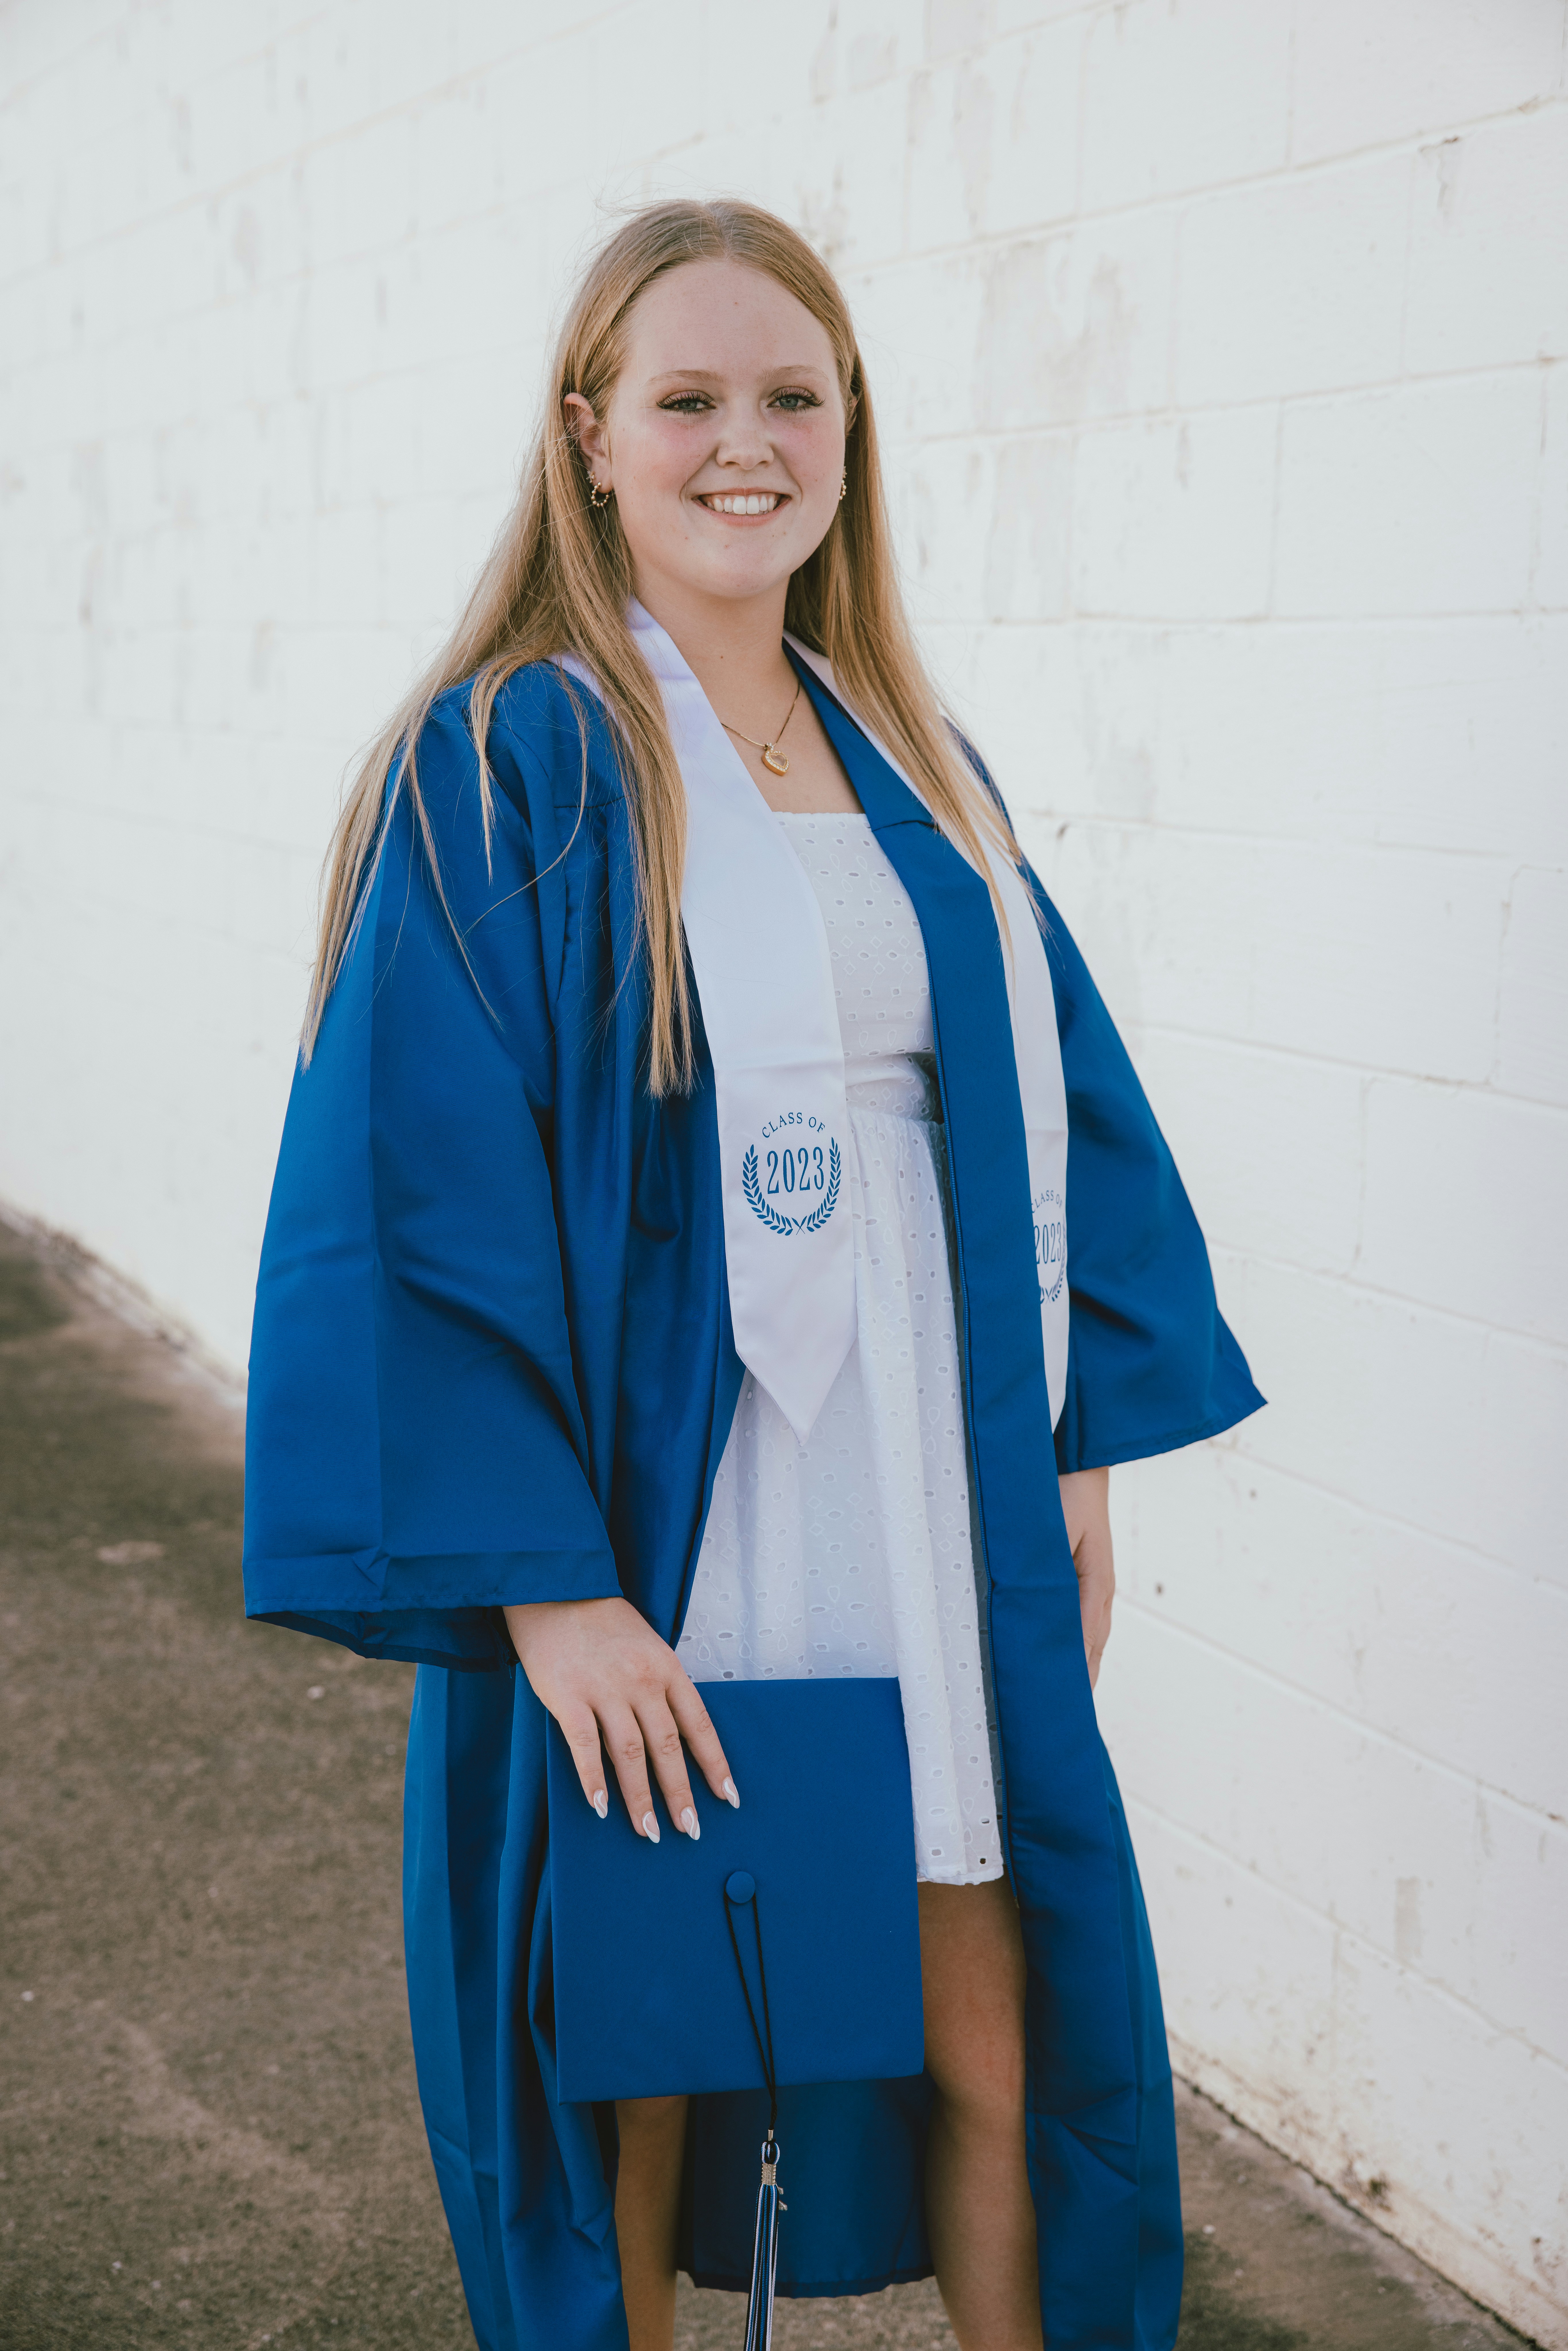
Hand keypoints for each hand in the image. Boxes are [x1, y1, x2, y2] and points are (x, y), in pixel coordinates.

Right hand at [504, 1596, 737, 1842]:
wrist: (556, 1590)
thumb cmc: (603, 1622)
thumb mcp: (646, 1646)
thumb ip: (659, 1687)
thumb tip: (671, 1738)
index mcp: (666, 1668)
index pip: (698, 1725)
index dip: (715, 1764)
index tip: (729, 1797)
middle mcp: (642, 1681)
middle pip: (668, 1747)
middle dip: (680, 1793)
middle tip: (690, 1829)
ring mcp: (605, 1689)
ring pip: (631, 1754)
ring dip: (641, 1797)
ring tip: (649, 1830)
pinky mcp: (568, 1697)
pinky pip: (585, 1747)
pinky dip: (594, 1780)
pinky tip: (601, 1807)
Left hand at [1058, 1467, 1113, 1688]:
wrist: (1081, 1467)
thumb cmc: (1065, 1496)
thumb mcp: (1057, 1536)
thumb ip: (1054, 1579)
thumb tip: (1049, 1619)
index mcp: (1095, 1587)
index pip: (1084, 1645)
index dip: (1075, 1676)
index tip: (1064, 1706)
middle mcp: (1100, 1593)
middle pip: (1092, 1649)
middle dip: (1080, 1683)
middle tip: (1065, 1717)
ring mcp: (1098, 1588)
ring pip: (1091, 1640)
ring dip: (1082, 1669)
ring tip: (1070, 1702)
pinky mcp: (1090, 1580)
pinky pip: (1087, 1623)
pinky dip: (1081, 1647)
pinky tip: (1073, 1662)